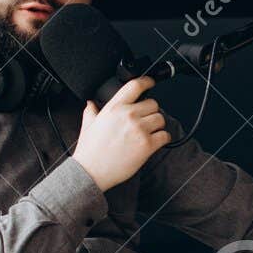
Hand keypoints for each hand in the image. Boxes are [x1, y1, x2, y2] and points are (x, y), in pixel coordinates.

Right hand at [71, 76, 170, 191]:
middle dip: (151, 111)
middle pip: (153, 104)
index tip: (151, 82)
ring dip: (158, 125)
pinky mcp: (147, 145)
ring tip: (149, 132)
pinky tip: (155, 141)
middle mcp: (128, 115)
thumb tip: (91, 103)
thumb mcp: (88, 125)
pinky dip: (163, 138)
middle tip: (145, 120)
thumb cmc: (89, 151)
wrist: (91, 171)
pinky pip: (165, 136)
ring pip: (161, 119)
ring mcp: (139, 129)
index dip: (147, 81)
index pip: (135, 85)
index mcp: (114, 108)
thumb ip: (91, 111)